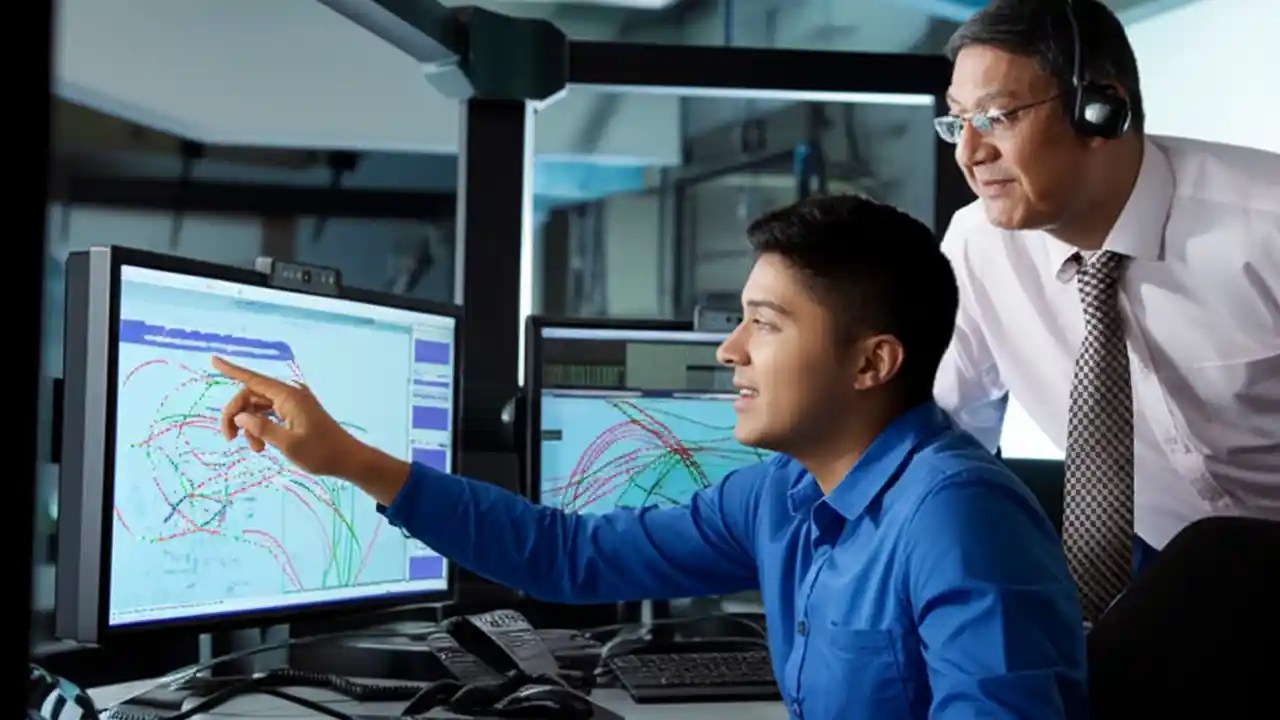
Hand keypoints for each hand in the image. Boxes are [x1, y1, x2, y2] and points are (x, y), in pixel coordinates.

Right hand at [211, 355, 363, 478]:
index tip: (213, 360)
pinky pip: (269, 414)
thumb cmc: (321, 452)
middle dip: (236, 415)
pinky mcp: (295, 413)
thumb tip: (240, 416)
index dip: (231, 370)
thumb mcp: (287, 444)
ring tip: (255, 450)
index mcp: (289, 396)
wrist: (347, 459)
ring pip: (258, 407)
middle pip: (251, 395)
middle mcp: (290, 394)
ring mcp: (293, 403)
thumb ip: (260, 428)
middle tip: (229, 439)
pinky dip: (261, 428)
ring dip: (250, 426)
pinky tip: (261, 446)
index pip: (253, 379)